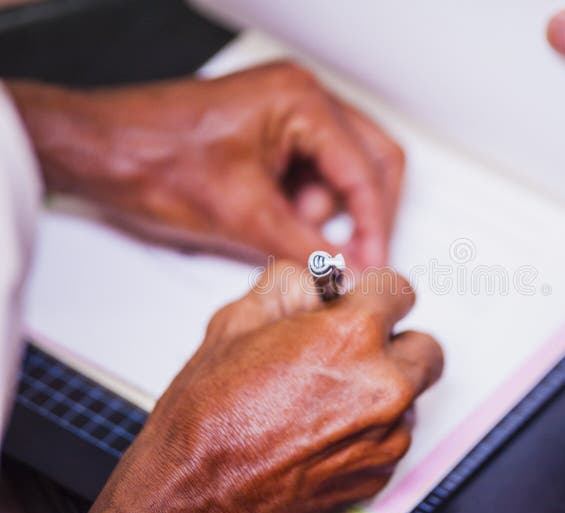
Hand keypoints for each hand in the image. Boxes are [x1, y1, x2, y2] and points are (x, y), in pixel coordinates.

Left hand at [8, 62, 403, 267]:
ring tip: (284, 232)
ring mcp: (287, 111)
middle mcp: (301, 97)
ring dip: (326, 211)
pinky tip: (277, 221)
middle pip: (370, 162)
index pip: (365, 171)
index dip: (375, 227)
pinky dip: (305, 204)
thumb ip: (305, 246)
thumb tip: (346, 272)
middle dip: (363, 215)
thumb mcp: (242, 214)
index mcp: (300, 101)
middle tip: (354, 257)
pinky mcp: (271, 131)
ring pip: (342, 169)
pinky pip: (313, 171)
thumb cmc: (150, 159)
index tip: (374, 264)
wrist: (98, 150)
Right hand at [80, 261, 442, 512]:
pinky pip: (395, 434)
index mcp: (351, 337)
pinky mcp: (380, 471)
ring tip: (331, 395)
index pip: (401, 291)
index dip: (375, 293)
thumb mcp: (238, 321)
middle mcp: (382, 385)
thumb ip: (291, 286)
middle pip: (424, 346)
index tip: (364, 301)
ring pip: (412, 394)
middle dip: (393, 341)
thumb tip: (316, 284)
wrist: (195, 491)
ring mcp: (386, 434)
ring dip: (385, 387)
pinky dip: (373, 427)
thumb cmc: (209, 417)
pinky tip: (326, 429)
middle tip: (354, 349)